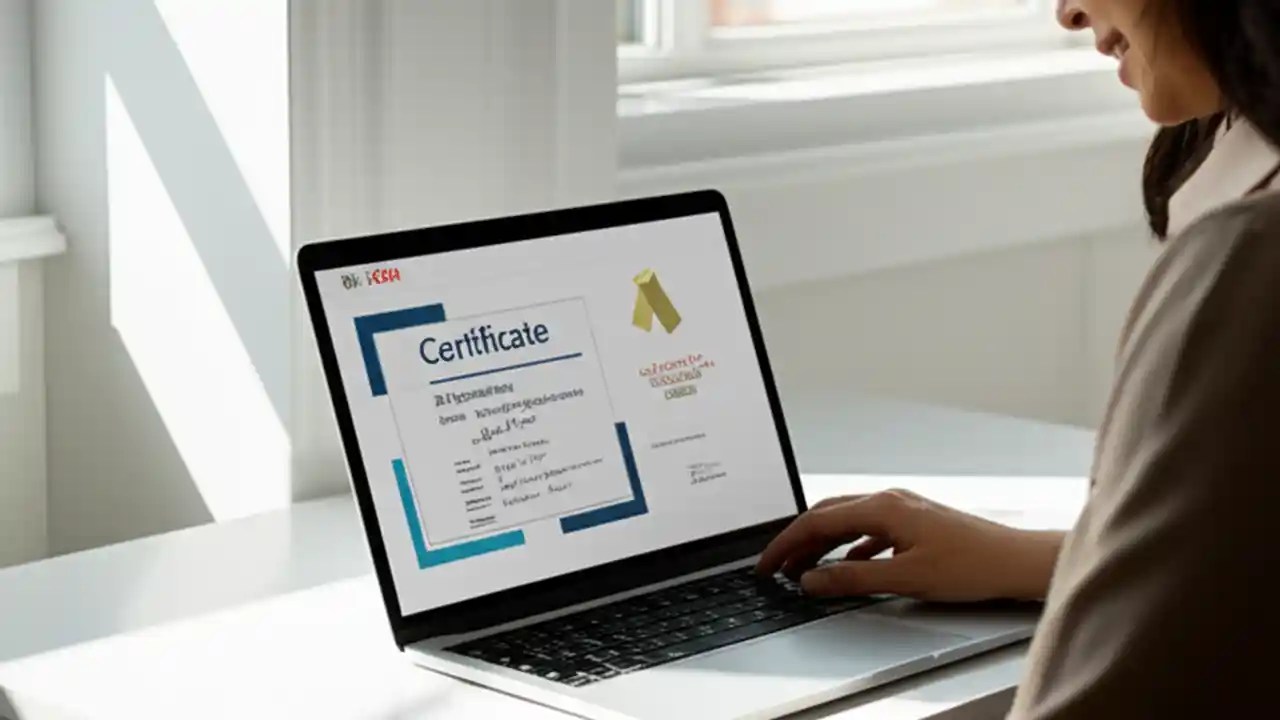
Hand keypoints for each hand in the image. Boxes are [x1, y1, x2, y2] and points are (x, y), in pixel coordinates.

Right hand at [755, 489, 1062, 601]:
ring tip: (803, 568)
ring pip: (847, 522)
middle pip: (827, 515)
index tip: (768, 564)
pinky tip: (847, 564)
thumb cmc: (972, 565)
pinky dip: (848, 547)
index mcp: (882, 507)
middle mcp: (889, 500)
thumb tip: (812, 579)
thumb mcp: (904, 577)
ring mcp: (903, 509)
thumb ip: (853, 578)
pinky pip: (868, 530)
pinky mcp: (915, 522)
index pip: (817, 521)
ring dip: (821, 544)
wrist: (1017, 561)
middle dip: (797, 541)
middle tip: (776, 566)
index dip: (786, 544)